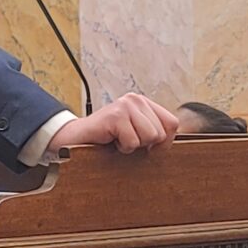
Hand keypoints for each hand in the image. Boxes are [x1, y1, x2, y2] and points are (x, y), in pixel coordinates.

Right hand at [47, 93, 178, 155]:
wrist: (75, 139)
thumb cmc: (107, 140)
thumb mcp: (135, 134)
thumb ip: (153, 133)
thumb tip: (172, 142)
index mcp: (144, 103)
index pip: (172, 123)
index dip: (163, 142)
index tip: (146, 146)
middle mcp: (136, 99)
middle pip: (161, 132)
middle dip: (145, 145)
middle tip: (125, 140)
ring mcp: (125, 105)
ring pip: (149, 137)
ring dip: (132, 146)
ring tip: (117, 139)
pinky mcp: (115, 115)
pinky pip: (132, 142)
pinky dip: (121, 148)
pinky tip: (110, 140)